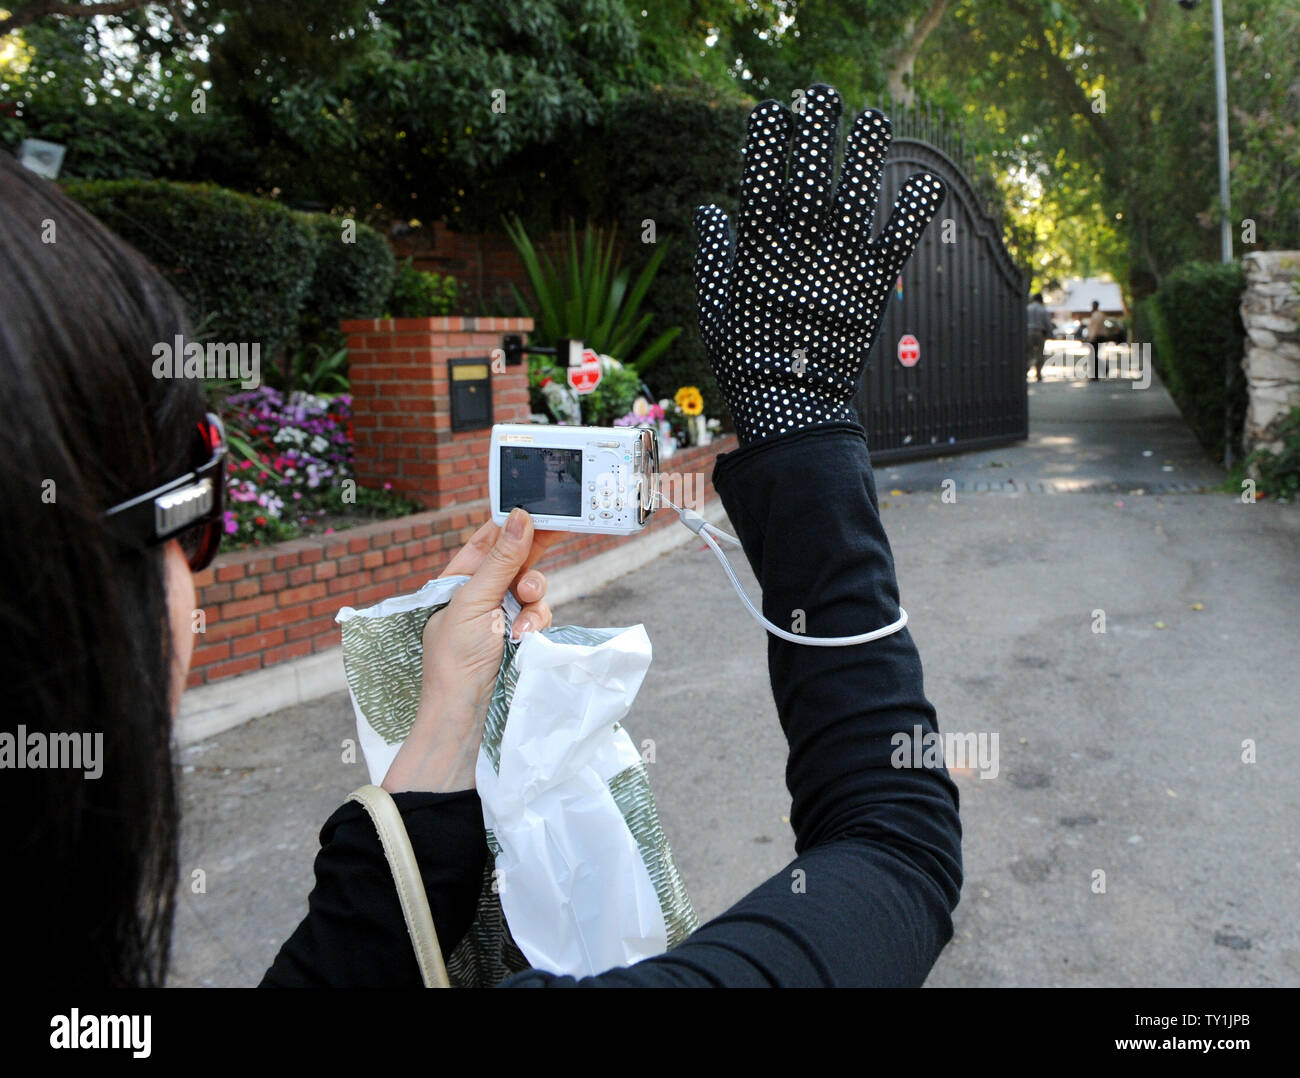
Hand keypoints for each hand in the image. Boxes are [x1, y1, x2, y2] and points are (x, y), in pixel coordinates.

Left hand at [381, 509, 559, 793]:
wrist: (466, 717)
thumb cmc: (455, 660)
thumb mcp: (473, 602)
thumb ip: (501, 560)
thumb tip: (520, 515)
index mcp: (457, 579)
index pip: (488, 539)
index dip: (511, 521)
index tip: (539, 503)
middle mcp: (481, 593)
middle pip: (516, 559)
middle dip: (532, 554)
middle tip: (561, 528)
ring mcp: (502, 616)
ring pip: (534, 587)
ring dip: (533, 597)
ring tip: (522, 621)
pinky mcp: (522, 637)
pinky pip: (540, 615)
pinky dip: (536, 623)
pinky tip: (526, 639)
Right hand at [693, 83, 945, 444]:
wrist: (791, 411)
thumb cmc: (746, 359)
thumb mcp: (716, 309)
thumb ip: (714, 257)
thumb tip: (707, 209)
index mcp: (756, 256)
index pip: (759, 185)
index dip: (766, 143)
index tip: (772, 108)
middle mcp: (798, 255)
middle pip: (807, 180)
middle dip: (815, 132)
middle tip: (821, 93)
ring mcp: (837, 270)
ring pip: (852, 199)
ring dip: (864, 156)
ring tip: (874, 116)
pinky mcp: (871, 289)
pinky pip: (895, 242)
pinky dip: (912, 213)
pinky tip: (928, 183)